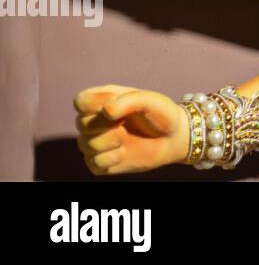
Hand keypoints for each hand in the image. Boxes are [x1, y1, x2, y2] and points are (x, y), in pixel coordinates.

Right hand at [74, 86, 188, 175]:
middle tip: (123, 123)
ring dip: (109, 141)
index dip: (93, 105)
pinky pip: (94, 163)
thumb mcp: (149, 101)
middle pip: (80, 123)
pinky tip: (124, 153)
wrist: (173, 137)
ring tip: (125, 137)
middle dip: (104, 124)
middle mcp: (95, 121)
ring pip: (85, 144)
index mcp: (103, 101)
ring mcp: (96, 143)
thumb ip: (128, 101)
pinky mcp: (100, 163)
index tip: (114, 107)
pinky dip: (112, 158)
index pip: (80, 101)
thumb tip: (107, 111)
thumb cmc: (160, 114)